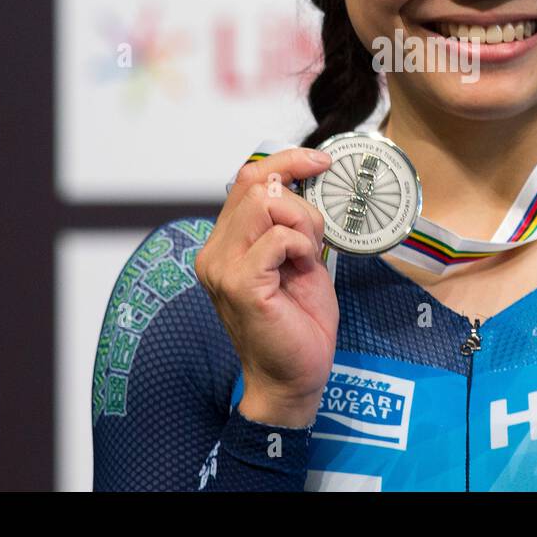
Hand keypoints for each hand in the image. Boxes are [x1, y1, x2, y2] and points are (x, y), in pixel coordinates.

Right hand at [194, 147, 336, 427]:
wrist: (293, 377)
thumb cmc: (298, 323)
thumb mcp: (298, 259)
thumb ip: (290, 224)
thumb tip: (304, 183)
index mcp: (227, 243)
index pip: (247, 178)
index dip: (286, 160)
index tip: (320, 161)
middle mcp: (216, 251)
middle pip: (258, 183)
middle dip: (301, 203)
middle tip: (314, 239)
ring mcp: (223, 267)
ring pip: (268, 203)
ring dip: (303, 224)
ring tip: (307, 257)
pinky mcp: (240, 284)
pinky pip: (279, 237)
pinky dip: (302, 246)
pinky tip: (303, 269)